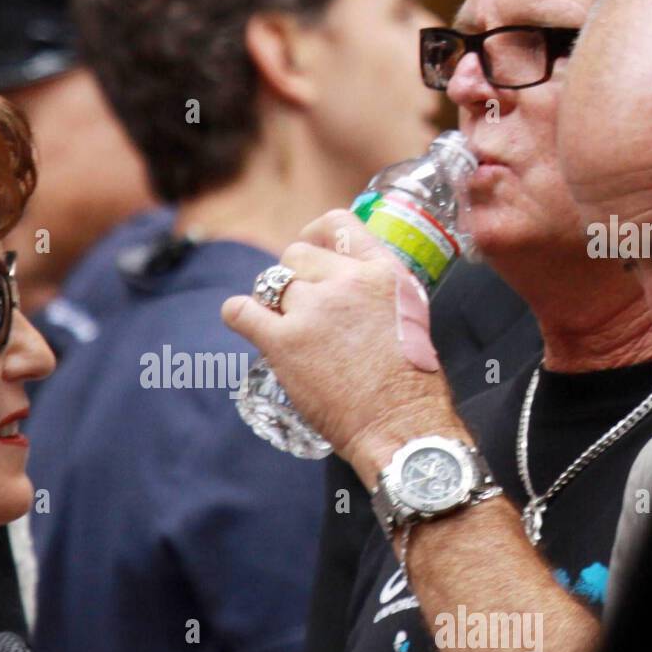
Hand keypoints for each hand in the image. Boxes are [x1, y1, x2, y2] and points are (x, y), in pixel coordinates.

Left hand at [222, 210, 465, 484]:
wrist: (402, 427)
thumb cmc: (412, 387)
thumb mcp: (409, 318)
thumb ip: (376, 292)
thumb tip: (346, 286)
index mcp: (383, 272)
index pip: (338, 225)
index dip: (315, 236)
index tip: (308, 252)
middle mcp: (348, 281)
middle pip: (296, 256)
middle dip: (295, 280)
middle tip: (302, 313)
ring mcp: (314, 309)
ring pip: (271, 283)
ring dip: (273, 303)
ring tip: (285, 330)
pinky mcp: (284, 341)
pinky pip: (241, 311)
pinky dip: (239, 316)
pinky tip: (247, 325)